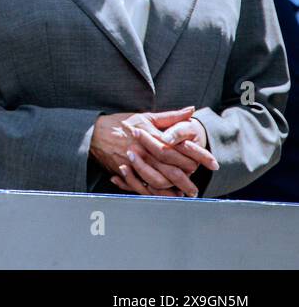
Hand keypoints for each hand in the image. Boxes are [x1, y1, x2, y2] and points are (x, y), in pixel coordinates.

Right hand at [91, 107, 206, 196]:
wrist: (93, 133)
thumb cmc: (120, 123)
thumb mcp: (145, 116)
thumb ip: (170, 116)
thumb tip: (191, 110)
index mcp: (152, 135)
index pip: (181, 148)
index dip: (199, 156)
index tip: (213, 163)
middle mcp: (145, 150)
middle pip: (172, 168)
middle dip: (188, 179)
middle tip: (198, 187)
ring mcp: (135, 162)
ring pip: (159, 180)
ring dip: (174, 189)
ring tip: (185, 194)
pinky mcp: (126, 171)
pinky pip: (143, 186)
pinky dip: (155, 193)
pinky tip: (165, 196)